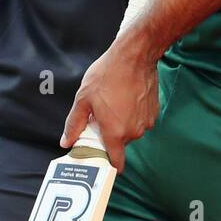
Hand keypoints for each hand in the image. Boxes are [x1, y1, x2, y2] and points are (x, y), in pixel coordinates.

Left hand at [60, 35, 158, 172]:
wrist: (134, 56)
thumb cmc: (107, 75)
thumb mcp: (83, 98)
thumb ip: (74, 124)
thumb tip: (66, 142)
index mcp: (115, 132)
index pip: (116, 163)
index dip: (108, 164)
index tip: (102, 160)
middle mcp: (133, 132)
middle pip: (120, 143)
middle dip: (111, 133)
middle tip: (101, 116)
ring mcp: (146, 122)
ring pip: (131, 130)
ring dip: (122, 122)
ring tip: (114, 102)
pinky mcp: (154, 112)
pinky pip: (141, 120)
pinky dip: (133, 114)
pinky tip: (126, 98)